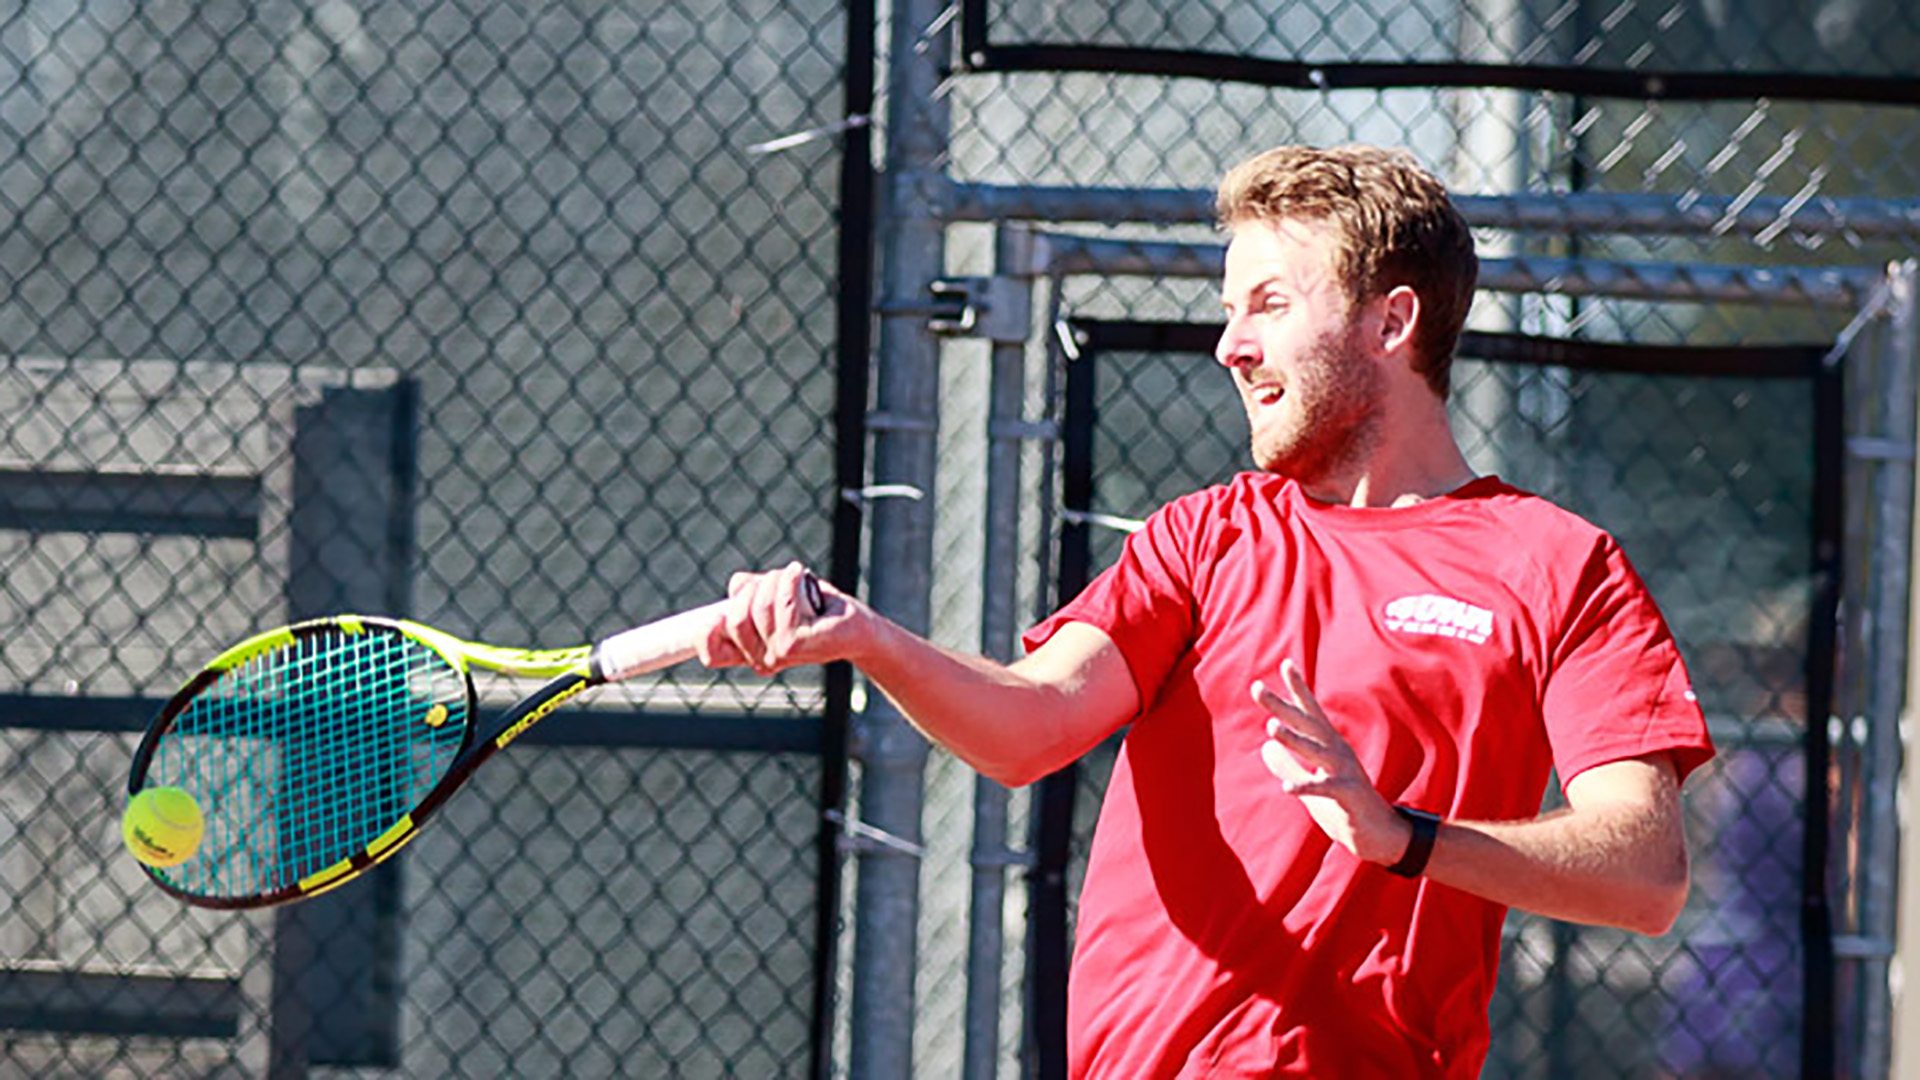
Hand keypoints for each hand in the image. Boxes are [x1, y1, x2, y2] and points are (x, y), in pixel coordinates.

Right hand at [697, 561, 862, 674]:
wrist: (858, 625)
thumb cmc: (818, 610)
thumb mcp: (777, 595)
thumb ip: (752, 591)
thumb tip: (737, 584)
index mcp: (751, 650)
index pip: (711, 653)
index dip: (704, 634)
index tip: (717, 613)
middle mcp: (762, 658)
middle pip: (733, 620)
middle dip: (752, 590)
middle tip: (774, 580)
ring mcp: (779, 655)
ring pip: (758, 608)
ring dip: (775, 581)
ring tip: (793, 576)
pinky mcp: (796, 646)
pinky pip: (781, 604)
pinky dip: (789, 580)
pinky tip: (799, 574)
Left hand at [1253, 659, 1411, 865]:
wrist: (1378, 834)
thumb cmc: (1345, 806)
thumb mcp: (1311, 784)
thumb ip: (1289, 764)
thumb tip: (1264, 748)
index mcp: (1329, 746)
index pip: (1310, 712)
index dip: (1298, 689)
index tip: (1285, 663)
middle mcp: (1338, 752)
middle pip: (1307, 724)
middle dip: (1281, 706)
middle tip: (1256, 688)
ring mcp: (1346, 772)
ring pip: (1317, 751)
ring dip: (1294, 739)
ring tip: (1271, 727)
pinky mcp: (1350, 795)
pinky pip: (1325, 789)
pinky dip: (1306, 786)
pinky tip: (1285, 788)